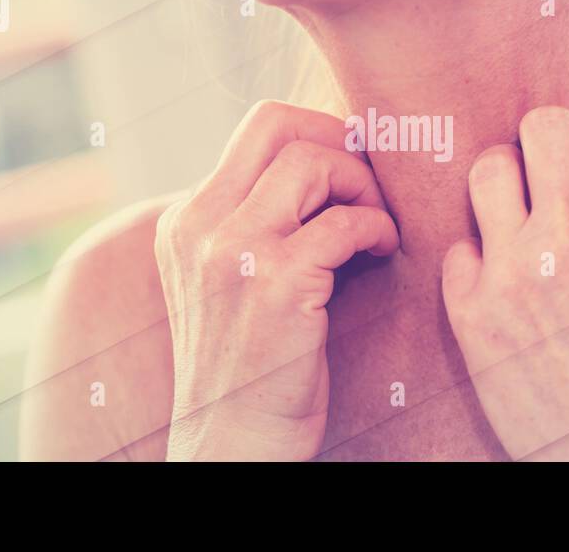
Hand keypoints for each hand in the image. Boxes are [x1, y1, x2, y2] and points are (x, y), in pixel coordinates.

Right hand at [155, 101, 398, 460]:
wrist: (233, 445)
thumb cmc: (250, 369)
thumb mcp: (230, 283)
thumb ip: (254, 225)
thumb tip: (325, 168)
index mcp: (186, 221)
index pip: (257, 128)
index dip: (321, 132)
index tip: (353, 167)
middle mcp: (199, 226)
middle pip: (279, 123)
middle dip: (341, 140)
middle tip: (369, 183)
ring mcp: (234, 253)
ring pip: (312, 162)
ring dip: (362, 185)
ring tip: (376, 223)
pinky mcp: (276, 285)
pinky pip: (344, 222)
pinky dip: (375, 228)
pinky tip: (382, 251)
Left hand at [441, 107, 568, 459]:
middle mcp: (568, 241)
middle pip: (544, 128)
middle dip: (555, 142)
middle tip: (556, 173)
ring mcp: (511, 274)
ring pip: (486, 171)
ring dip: (507, 185)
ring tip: (519, 213)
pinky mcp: (471, 312)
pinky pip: (457, 248)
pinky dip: (477, 259)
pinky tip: (501, 280)